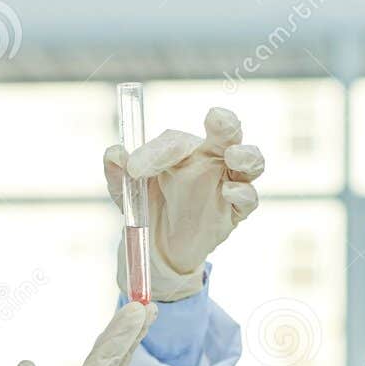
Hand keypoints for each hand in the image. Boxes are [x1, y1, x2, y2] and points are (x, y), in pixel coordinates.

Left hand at [103, 107, 264, 301]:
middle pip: (227, 133)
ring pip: (250, 161)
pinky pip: (249, 198)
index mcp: (183, 149)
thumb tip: (114, 153)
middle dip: (225, 123)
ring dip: (245, 155)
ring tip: (232, 156)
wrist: (158, 247)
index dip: (157, 152)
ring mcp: (227, 183)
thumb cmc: (147, 207)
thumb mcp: (125, 191)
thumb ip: (118, 172)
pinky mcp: (236, 211)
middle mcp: (210, 159)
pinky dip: (243, 193)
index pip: (176, 141)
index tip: (134, 170)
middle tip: (216, 118)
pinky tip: (228, 191)